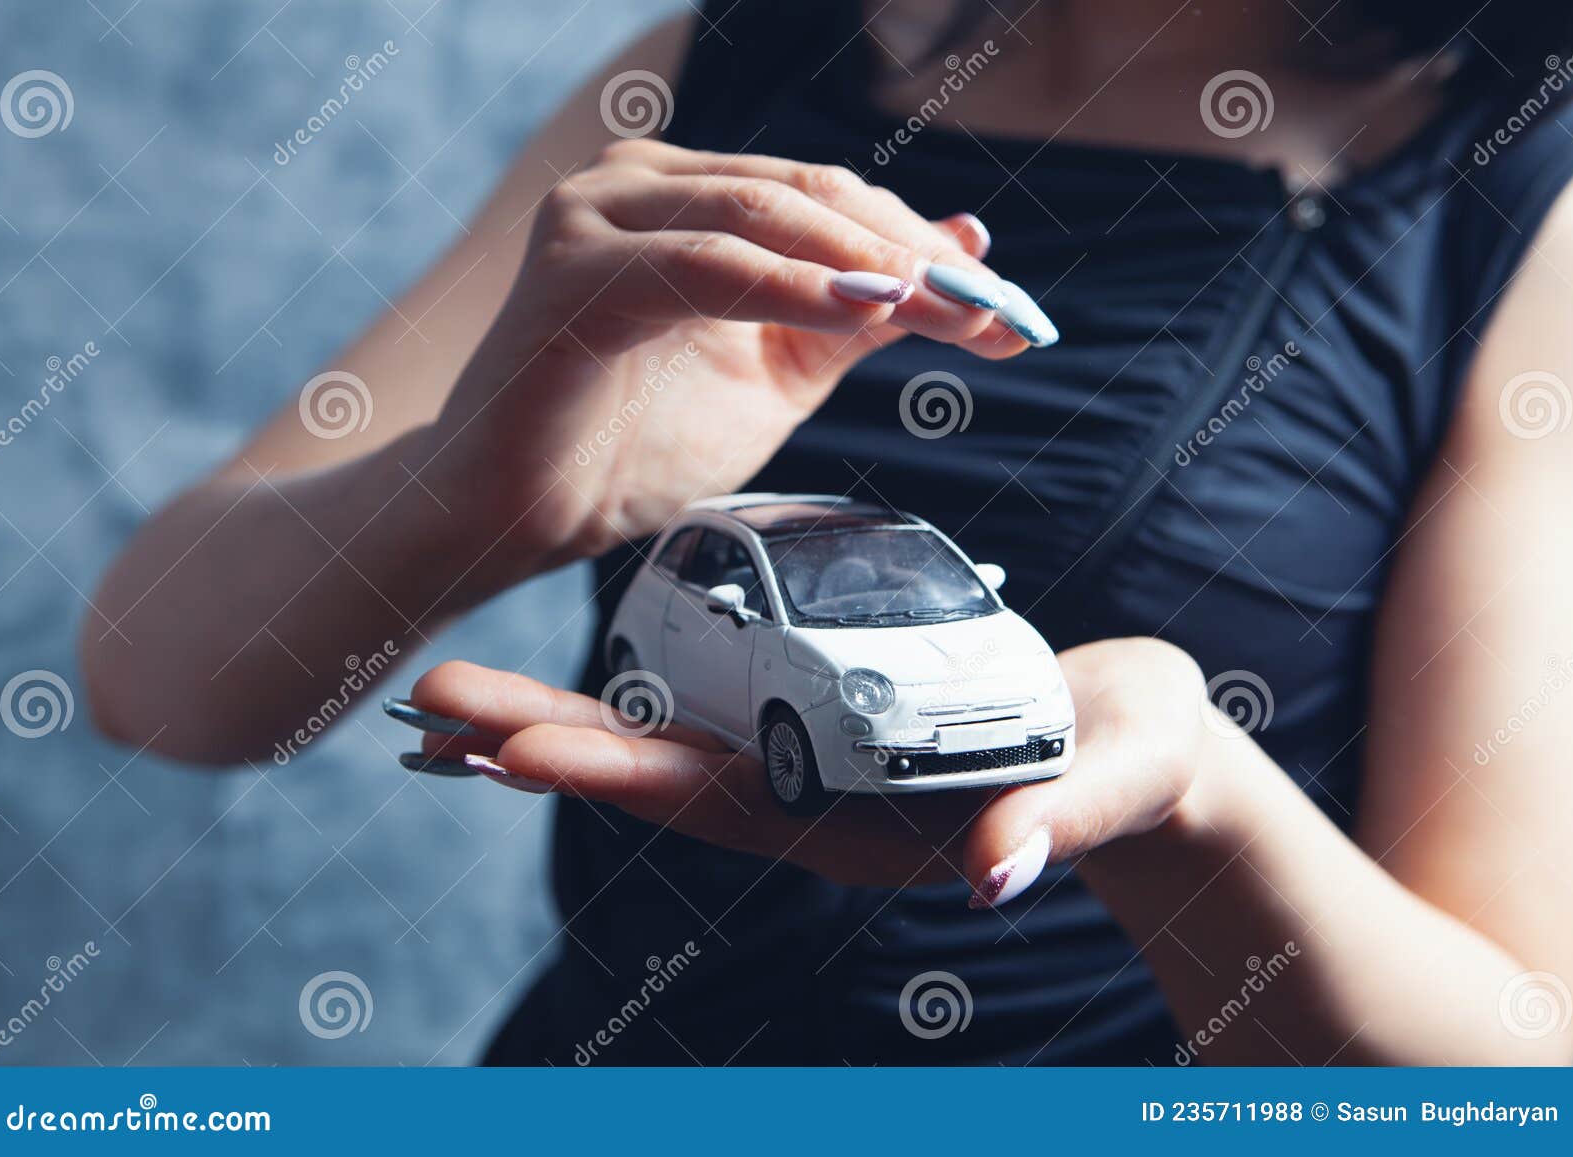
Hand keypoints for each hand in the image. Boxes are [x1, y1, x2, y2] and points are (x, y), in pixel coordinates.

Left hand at [394, 638, 1210, 903]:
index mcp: (866, 823)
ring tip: (457, 700)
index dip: (621, 778)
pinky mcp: (824, 716)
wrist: (1143, 748)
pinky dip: (631, 691)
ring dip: (560, 721)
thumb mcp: (1111, 779)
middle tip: (429, 710)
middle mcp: (818, 799)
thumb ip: (1056, 820)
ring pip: (666, 743)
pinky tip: (574, 668)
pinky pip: (711, 704)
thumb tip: (998, 872)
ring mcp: (814, 762)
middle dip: (546, 745)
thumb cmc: (1134, 760)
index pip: (722, 802)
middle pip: (660, 775)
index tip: (520, 751)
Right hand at [412, 140, 1041, 571]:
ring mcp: (599, 213)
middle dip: (916, 258)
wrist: (520, 515)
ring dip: (870, 265)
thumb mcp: (777, 372)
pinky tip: (861, 312)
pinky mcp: (575, 269)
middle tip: (996, 314)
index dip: (927, 251)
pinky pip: (704, 264)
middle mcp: (640, 182)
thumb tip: (968, 242)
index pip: (834, 200)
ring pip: (766, 215)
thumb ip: (860, 307)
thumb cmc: (635, 445)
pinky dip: (787, 288)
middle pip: (813, 196)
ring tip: (948, 314)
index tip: (1008, 313)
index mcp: (690, 196)